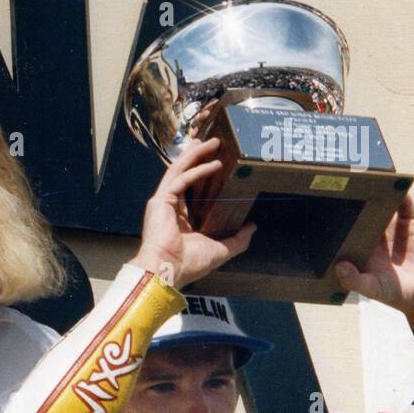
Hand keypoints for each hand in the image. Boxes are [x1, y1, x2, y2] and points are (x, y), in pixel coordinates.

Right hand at [127, 108, 255, 288]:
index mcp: (180, 219)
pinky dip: (197, 170)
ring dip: (196, 155)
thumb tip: (252, 228)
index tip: (217, 160)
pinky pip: (180, 179)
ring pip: (180, 170)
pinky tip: (214, 163)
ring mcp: (163, 203)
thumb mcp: (221, 250)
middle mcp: (170, 208)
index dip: (203, 173)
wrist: (168, 271)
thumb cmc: (188, 264)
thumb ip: (237, 239)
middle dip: (198, 156)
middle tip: (214, 142)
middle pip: (184, 174)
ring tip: (212, 142)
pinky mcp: (160, 201)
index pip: (191, 189)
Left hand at [335, 194, 413, 327]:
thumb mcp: (374, 289)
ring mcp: (392, 228)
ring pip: (382, 206)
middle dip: (356, 200)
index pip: (346, 229)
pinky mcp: (411, 224)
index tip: (327, 205)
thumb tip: (340, 267)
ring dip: (378, 193)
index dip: (337, 218)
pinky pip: (405, 206)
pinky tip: (397, 184)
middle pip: (362, 213)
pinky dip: (402, 195)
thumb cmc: (397, 294)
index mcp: (360, 249)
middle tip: (345, 182)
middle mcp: (374, 236)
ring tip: (370, 177)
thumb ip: (355, 281)